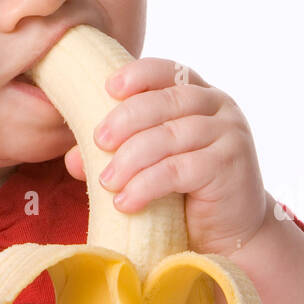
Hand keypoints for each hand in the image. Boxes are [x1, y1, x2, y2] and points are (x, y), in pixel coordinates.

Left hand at [63, 56, 268, 255]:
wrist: (232, 233)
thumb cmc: (187, 191)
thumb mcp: (151, 163)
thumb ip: (117, 152)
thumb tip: (72, 158)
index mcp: (200, 94)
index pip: (168, 71)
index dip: (138, 75)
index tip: (107, 88)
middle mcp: (219, 106)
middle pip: (165, 101)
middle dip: (125, 120)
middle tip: (97, 142)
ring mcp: (229, 133)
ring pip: (170, 136)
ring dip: (131, 159)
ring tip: (107, 182)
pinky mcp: (229, 166)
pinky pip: (179, 169)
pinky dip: (147, 185)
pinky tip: (126, 201)